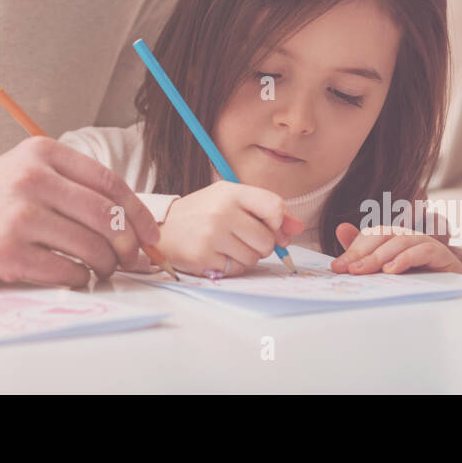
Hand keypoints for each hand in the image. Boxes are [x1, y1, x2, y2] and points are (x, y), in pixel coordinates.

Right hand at [0, 135, 160, 287]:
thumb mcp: (22, 173)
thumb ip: (68, 185)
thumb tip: (126, 217)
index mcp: (40, 152)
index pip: (108, 182)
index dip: (137, 212)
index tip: (149, 233)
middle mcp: (31, 178)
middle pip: (105, 215)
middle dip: (128, 244)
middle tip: (131, 260)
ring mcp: (20, 214)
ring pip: (91, 246)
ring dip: (105, 266)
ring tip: (101, 271)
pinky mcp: (8, 250)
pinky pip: (66, 270)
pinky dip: (78, 278)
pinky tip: (73, 277)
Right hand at [158, 181, 303, 276]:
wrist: (164, 227)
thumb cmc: (202, 213)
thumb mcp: (231, 200)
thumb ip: (266, 210)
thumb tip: (297, 227)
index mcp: (231, 192)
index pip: (274, 206)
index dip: (278, 223)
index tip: (268, 226)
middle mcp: (222, 212)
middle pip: (267, 240)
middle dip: (261, 245)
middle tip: (242, 238)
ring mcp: (212, 235)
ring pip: (253, 258)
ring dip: (245, 257)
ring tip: (227, 246)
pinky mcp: (204, 257)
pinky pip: (236, 270)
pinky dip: (231, 266)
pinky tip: (216, 255)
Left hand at [328, 222, 461, 274]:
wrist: (448, 296)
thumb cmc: (414, 281)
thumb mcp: (383, 269)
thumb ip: (363, 252)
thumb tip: (340, 228)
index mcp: (394, 238)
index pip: (371, 236)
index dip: (353, 249)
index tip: (337, 267)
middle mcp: (409, 237)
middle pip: (383, 236)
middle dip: (363, 253)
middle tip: (348, 269)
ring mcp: (427, 244)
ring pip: (401, 241)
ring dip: (381, 256)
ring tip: (365, 270)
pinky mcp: (443, 255)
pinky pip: (424, 250)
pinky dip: (406, 258)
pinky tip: (392, 269)